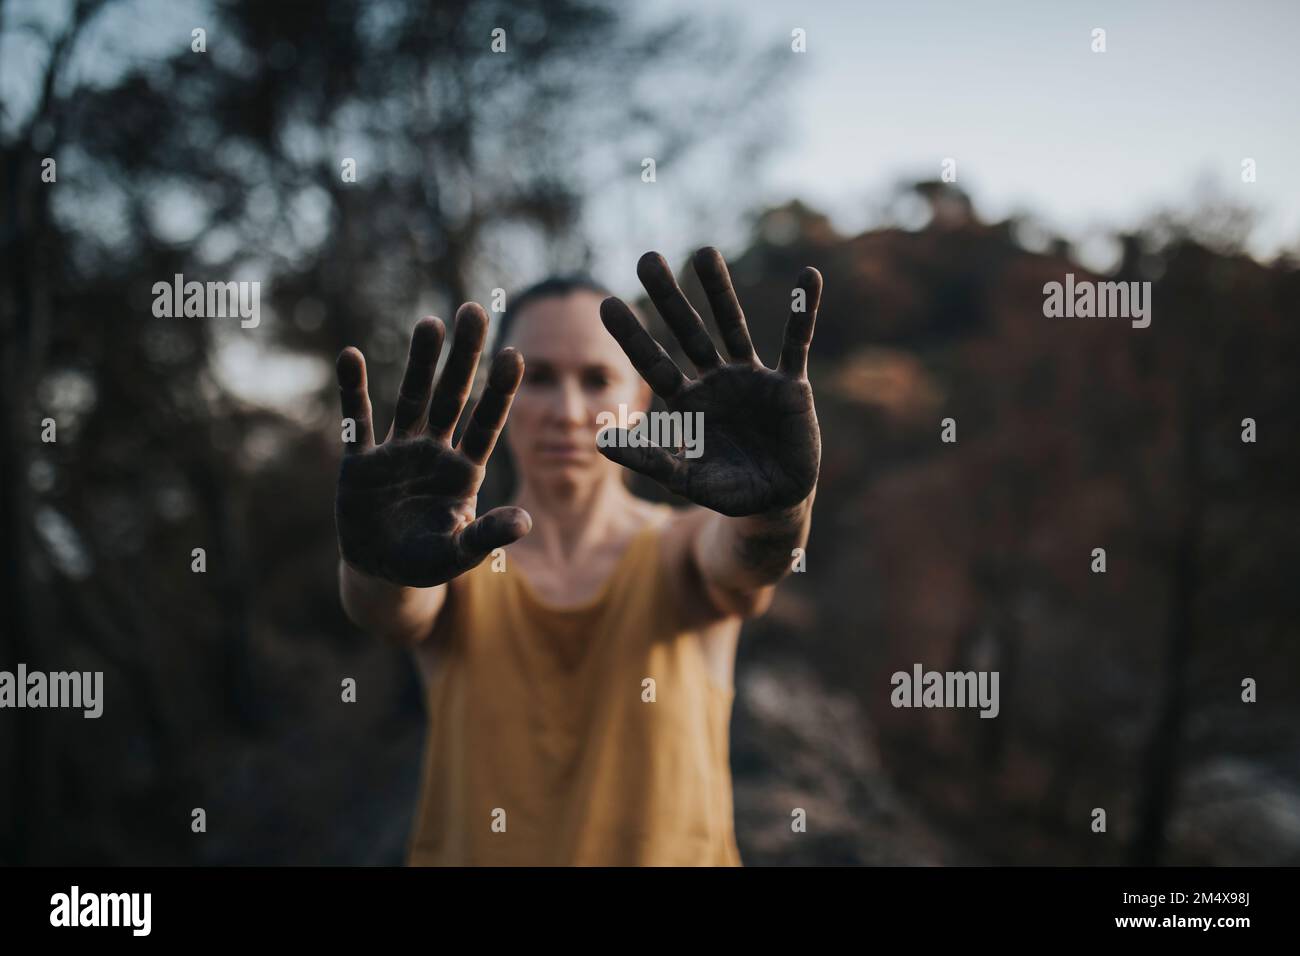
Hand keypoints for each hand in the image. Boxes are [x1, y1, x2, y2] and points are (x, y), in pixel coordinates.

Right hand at [334, 305, 530, 586]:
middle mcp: (434, 451)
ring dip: (419, 362)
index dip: (500, 391)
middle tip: (475, 311)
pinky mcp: (361, 463)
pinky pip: (356, 421)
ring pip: (411, 399)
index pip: (487, 423)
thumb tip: (525, 522)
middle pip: (452, 396)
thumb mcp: (460, 553)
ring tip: (431, 323)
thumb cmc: (429, 561)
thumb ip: (487, 536)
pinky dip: (352, 391)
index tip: (516, 354)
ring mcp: (398, 452)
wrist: (382, 573)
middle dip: (463, 356)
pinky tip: (349, 357)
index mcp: (465, 470)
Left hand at [598, 248, 821, 516]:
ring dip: (719, 291)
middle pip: (687, 331)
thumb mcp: (683, 478)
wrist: (776, 501)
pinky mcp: (789, 385)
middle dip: (668, 297)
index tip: (605, 302)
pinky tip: (809, 276)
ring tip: (702, 253)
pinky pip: (797, 342)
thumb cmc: (727, 490)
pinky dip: (804, 311)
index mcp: (687, 402)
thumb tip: (599, 440)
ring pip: (732, 326)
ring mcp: (752, 379)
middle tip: (647, 258)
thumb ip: (646, 458)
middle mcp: (715, 381)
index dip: (632, 335)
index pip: (654, 362)